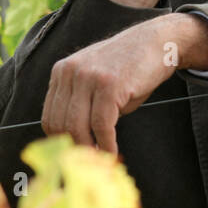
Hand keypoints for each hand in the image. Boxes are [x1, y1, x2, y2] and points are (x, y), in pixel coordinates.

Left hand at [41, 14, 207, 152]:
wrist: (157, 42)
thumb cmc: (130, 69)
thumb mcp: (96, 83)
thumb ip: (82, 107)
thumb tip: (77, 144)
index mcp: (62, 72)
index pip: (50, 117)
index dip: (62, 142)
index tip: (76, 156)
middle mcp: (70, 72)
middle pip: (60, 125)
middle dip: (75, 149)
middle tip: (90, 164)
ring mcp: (88, 77)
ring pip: (77, 127)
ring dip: (89, 150)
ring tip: (101, 161)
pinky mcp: (109, 85)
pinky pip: (101, 125)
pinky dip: (107, 145)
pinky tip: (113, 153)